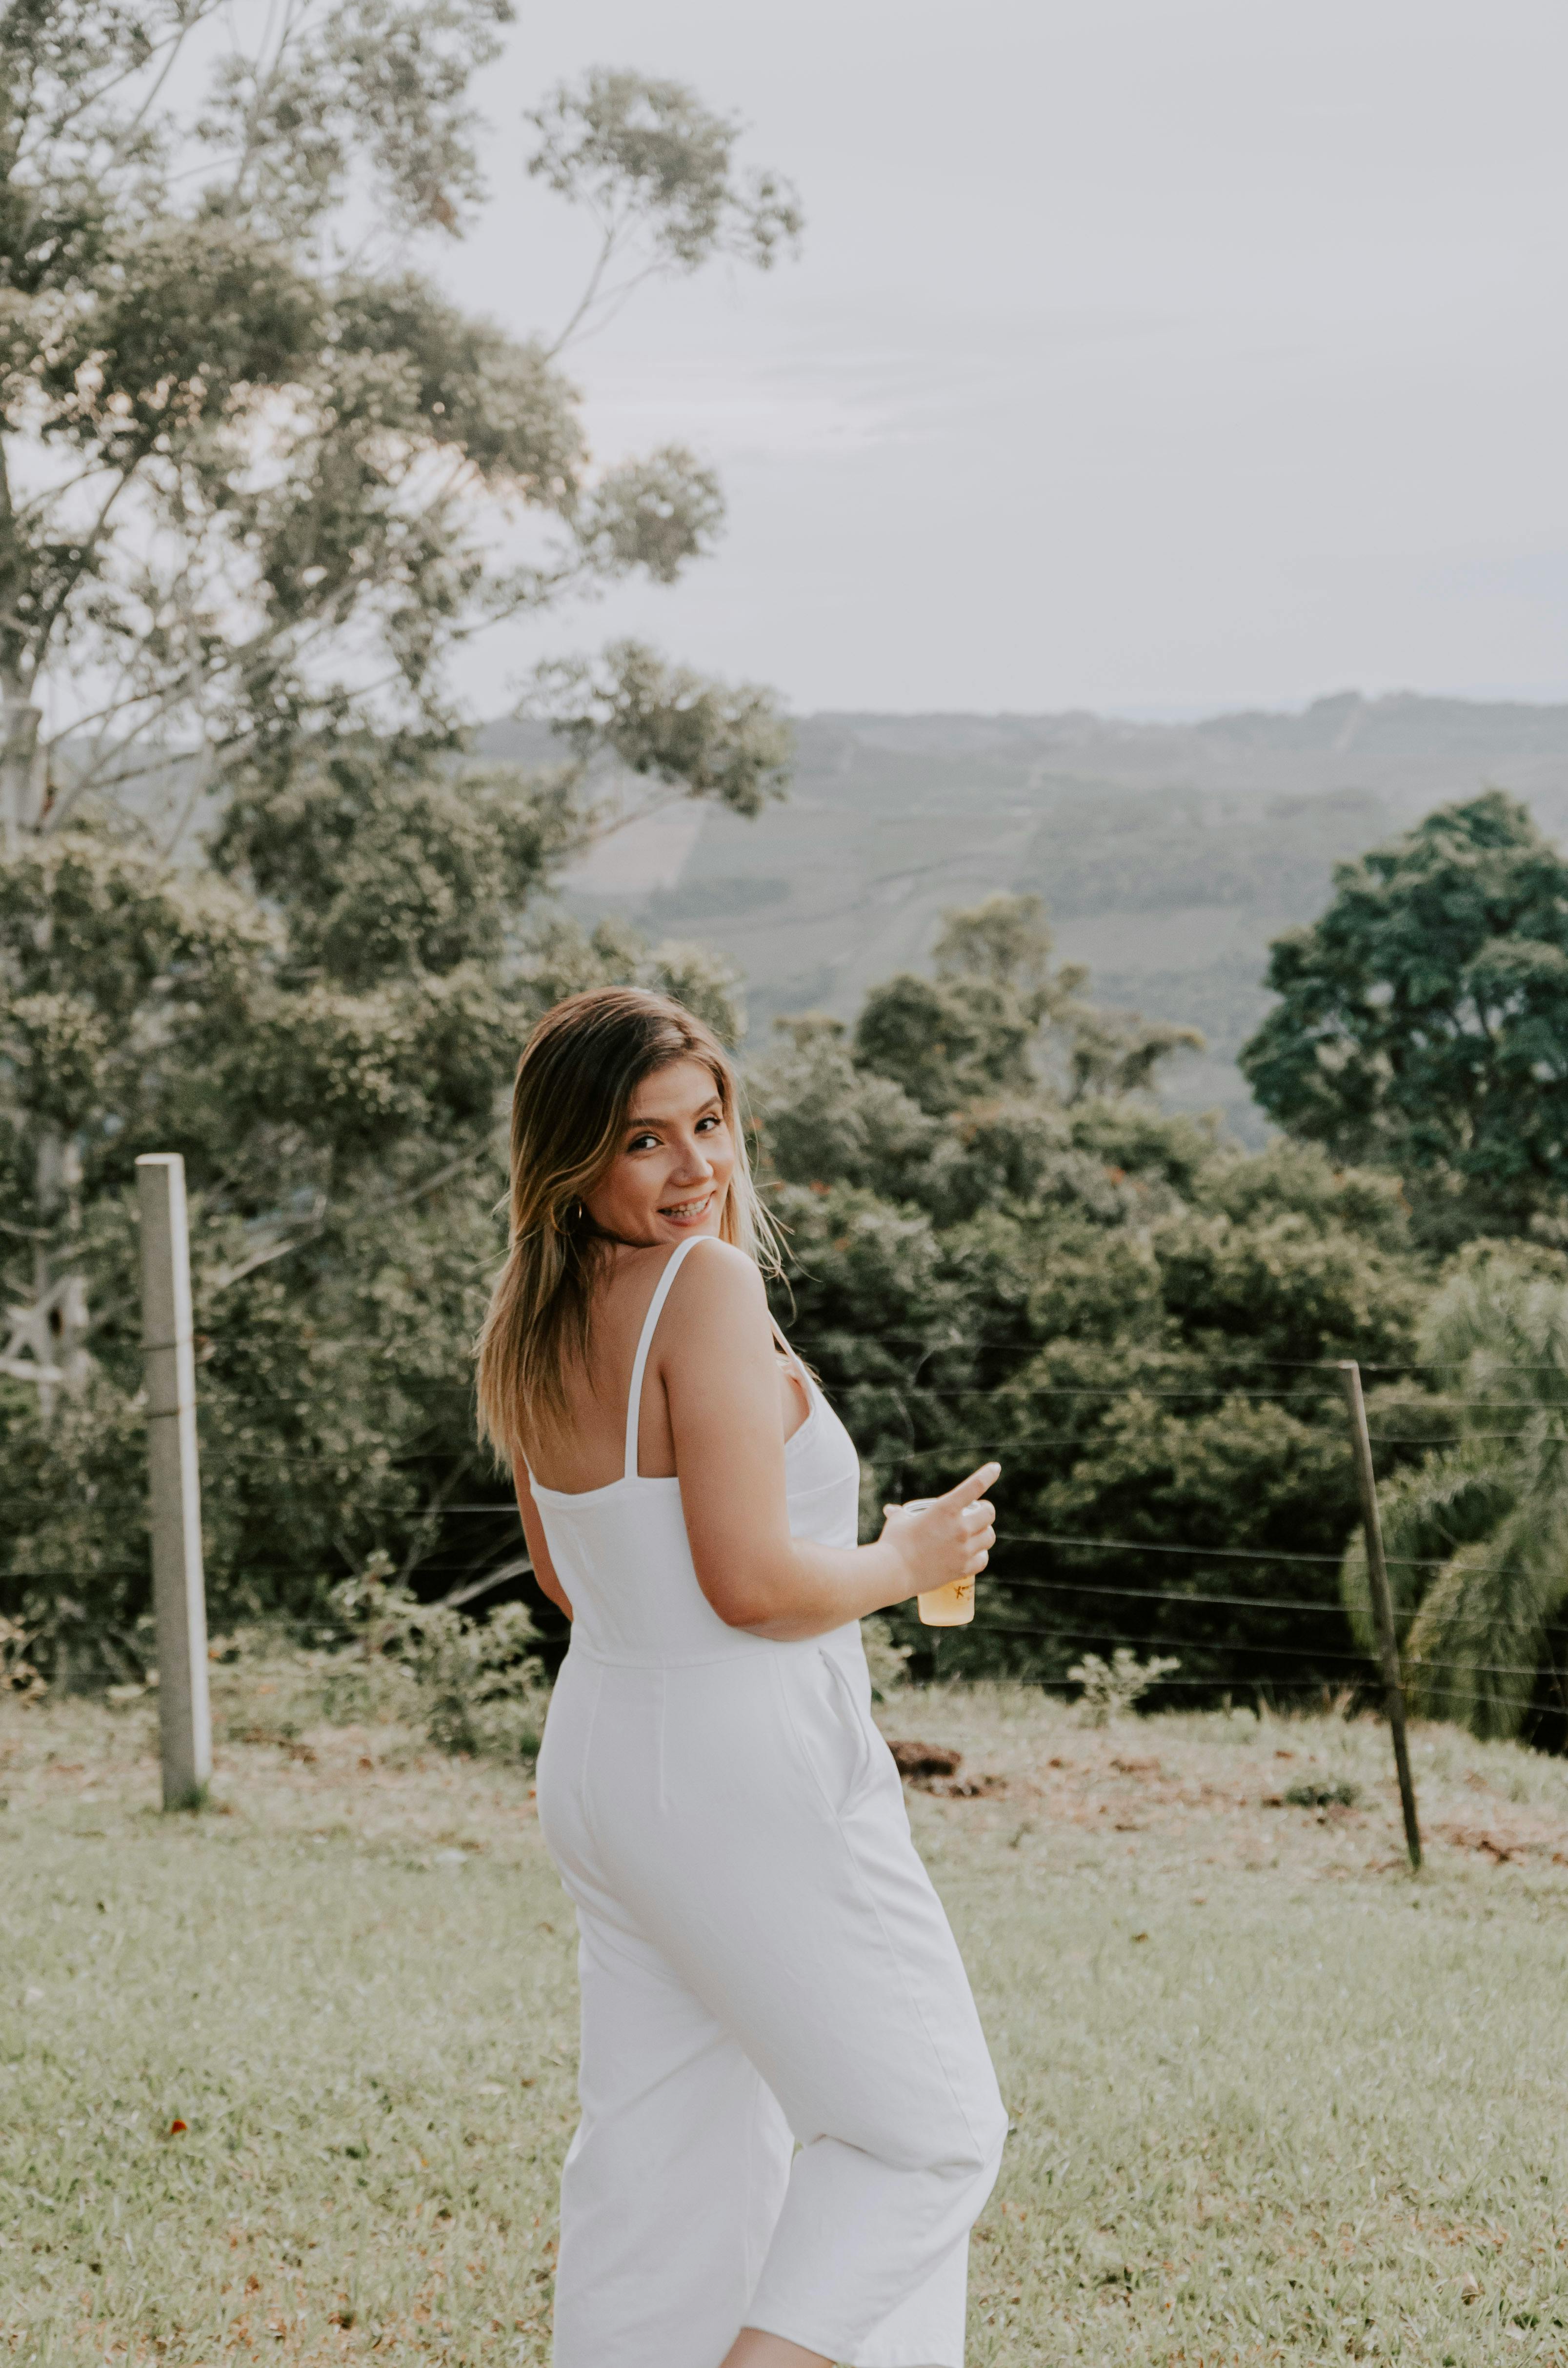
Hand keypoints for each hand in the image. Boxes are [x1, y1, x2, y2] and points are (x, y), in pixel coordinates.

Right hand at [879, 1462, 999, 1599]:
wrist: (893, 1573)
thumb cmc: (893, 1543)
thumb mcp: (897, 1521)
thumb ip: (900, 1513)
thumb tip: (891, 1510)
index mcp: (945, 1509)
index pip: (974, 1486)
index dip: (988, 1474)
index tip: (995, 1468)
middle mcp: (960, 1527)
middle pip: (988, 1514)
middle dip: (985, 1511)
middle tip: (977, 1512)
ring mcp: (963, 1549)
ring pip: (989, 1536)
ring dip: (984, 1532)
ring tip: (975, 1533)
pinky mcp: (963, 1568)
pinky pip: (983, 1559)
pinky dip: (980, 1555)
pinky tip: (973, 1553)